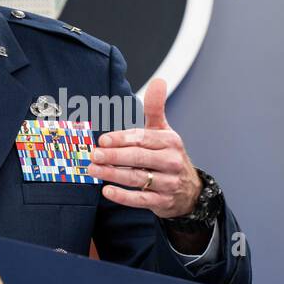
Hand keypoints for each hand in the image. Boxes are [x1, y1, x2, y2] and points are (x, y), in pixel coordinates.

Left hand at [87, 78, 201, 218]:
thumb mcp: (164, 131)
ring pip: (137, 178)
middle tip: (93, 155)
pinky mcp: (162, 201)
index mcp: (169, 141)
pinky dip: (124, 196)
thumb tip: (158, 81)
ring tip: (93, 170)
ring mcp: (168, 183)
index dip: (121, 139)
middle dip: (114, 156)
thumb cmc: (169, 156)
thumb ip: (156, 108)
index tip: (102, 140)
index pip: (143, 138)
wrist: (189, 191)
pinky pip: (141, 200)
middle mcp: (171, 161)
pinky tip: (107, 190)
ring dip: (113, 174)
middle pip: (138, 158)